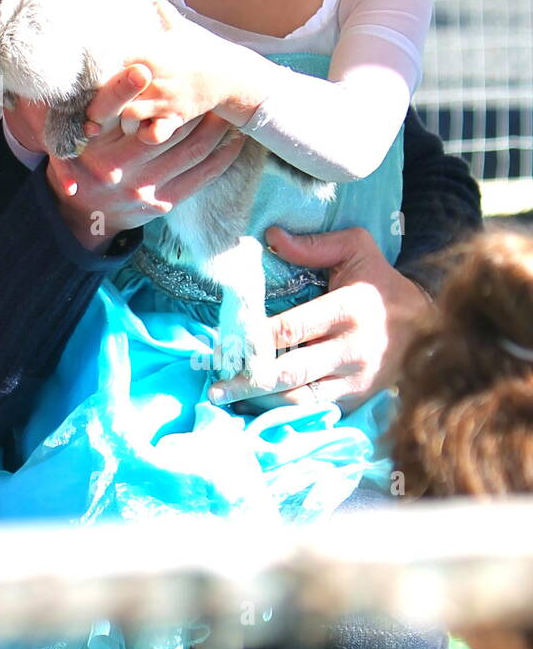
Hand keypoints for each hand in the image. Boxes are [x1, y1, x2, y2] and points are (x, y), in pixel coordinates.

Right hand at [11, 69, 244, 248]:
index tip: (140, 69)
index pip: (107, 111)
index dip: (122, 90)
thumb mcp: (75, 132)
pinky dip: (222, 155)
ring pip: (191, 150)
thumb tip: (126, 66)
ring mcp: (140, 188)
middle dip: (191, 105)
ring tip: (228, 108)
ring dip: (215, 128)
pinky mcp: (161, 203)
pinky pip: (201, 176)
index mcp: (93, 143)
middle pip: (162, 129)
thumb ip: (98, 104)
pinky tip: (234, 140)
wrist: (83, 215)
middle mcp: (115, 167)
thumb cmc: (85, 159)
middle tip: (210, 83)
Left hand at [105, 24, 233, 144]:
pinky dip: (146, 134)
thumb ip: (162, 12)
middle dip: (101, 99)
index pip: (110, 61)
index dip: (96, 71)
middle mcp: (154, 76)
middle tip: (94, 105)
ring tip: (118, 119)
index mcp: (149, 53)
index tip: (91, 78)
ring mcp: (164, 98)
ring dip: (120, 119)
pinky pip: (154, 132)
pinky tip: (143, 130)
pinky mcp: (176, 117)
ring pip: (128, 115)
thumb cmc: (201, 50)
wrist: (231, 73)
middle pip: (113, 90)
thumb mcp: (181, 28)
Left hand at [209, 225, 430, 411]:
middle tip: (216, 386)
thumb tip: (271, 237)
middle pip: (291, 371)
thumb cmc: (381, 283)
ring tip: (229, 399)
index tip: (224, 342)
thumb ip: (313, 246)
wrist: (431, 326)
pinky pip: (317, 409)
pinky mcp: (358, 398)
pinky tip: (259, 408)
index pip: (291, 329)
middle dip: (251, 379)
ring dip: (263, 400)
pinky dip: (287, 411)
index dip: (255, 339)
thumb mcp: (356, 249)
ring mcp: (355, 379)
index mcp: (347, 310)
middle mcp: (351, 349)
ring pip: (302, 398)